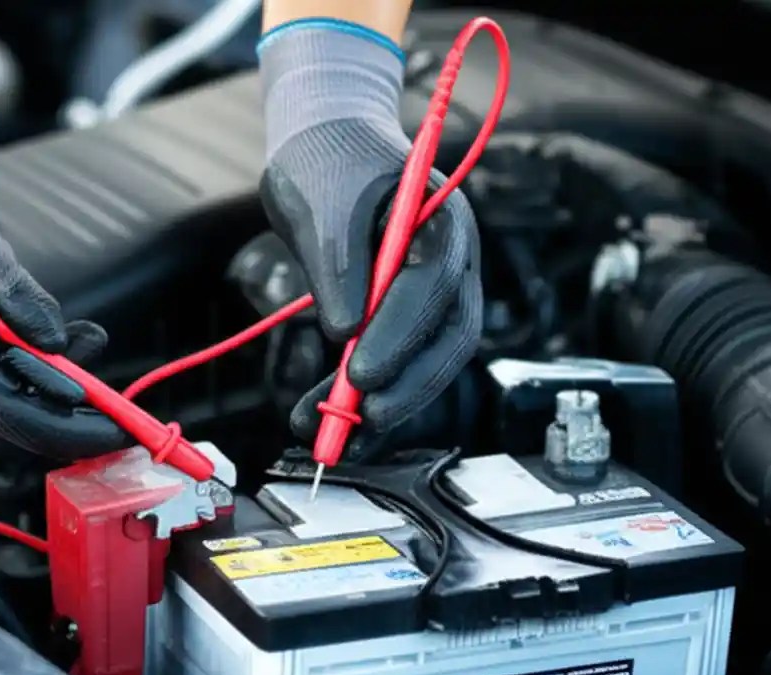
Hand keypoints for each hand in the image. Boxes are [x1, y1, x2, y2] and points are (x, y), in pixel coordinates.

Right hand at [0, 175, 130, 461]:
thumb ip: (18, 302)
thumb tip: (59, 346)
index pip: (2, 410)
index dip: (62, 425)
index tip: (112, 425)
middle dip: (56, 408)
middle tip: (110, 397)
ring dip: (34, 381)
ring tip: (86, 341)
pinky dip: (4, 364)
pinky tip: (41, 338)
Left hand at [260, 22, 481, 460]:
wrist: (326, 145)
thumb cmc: (327, 160)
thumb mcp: (322, 201)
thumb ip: (336, 262)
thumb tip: (344, 331)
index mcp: (441, 221)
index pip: (433, 288)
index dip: (400, 335)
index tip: (359, 373)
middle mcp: (449, 263)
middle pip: (446, 337)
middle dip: (406, 384)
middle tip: (361, 419)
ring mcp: (432, 293)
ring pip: (424, 360)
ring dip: (382, 402)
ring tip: (328, 433)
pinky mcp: (405, 316)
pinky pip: (395, 362)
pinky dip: (364, 394)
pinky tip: (324, 418)